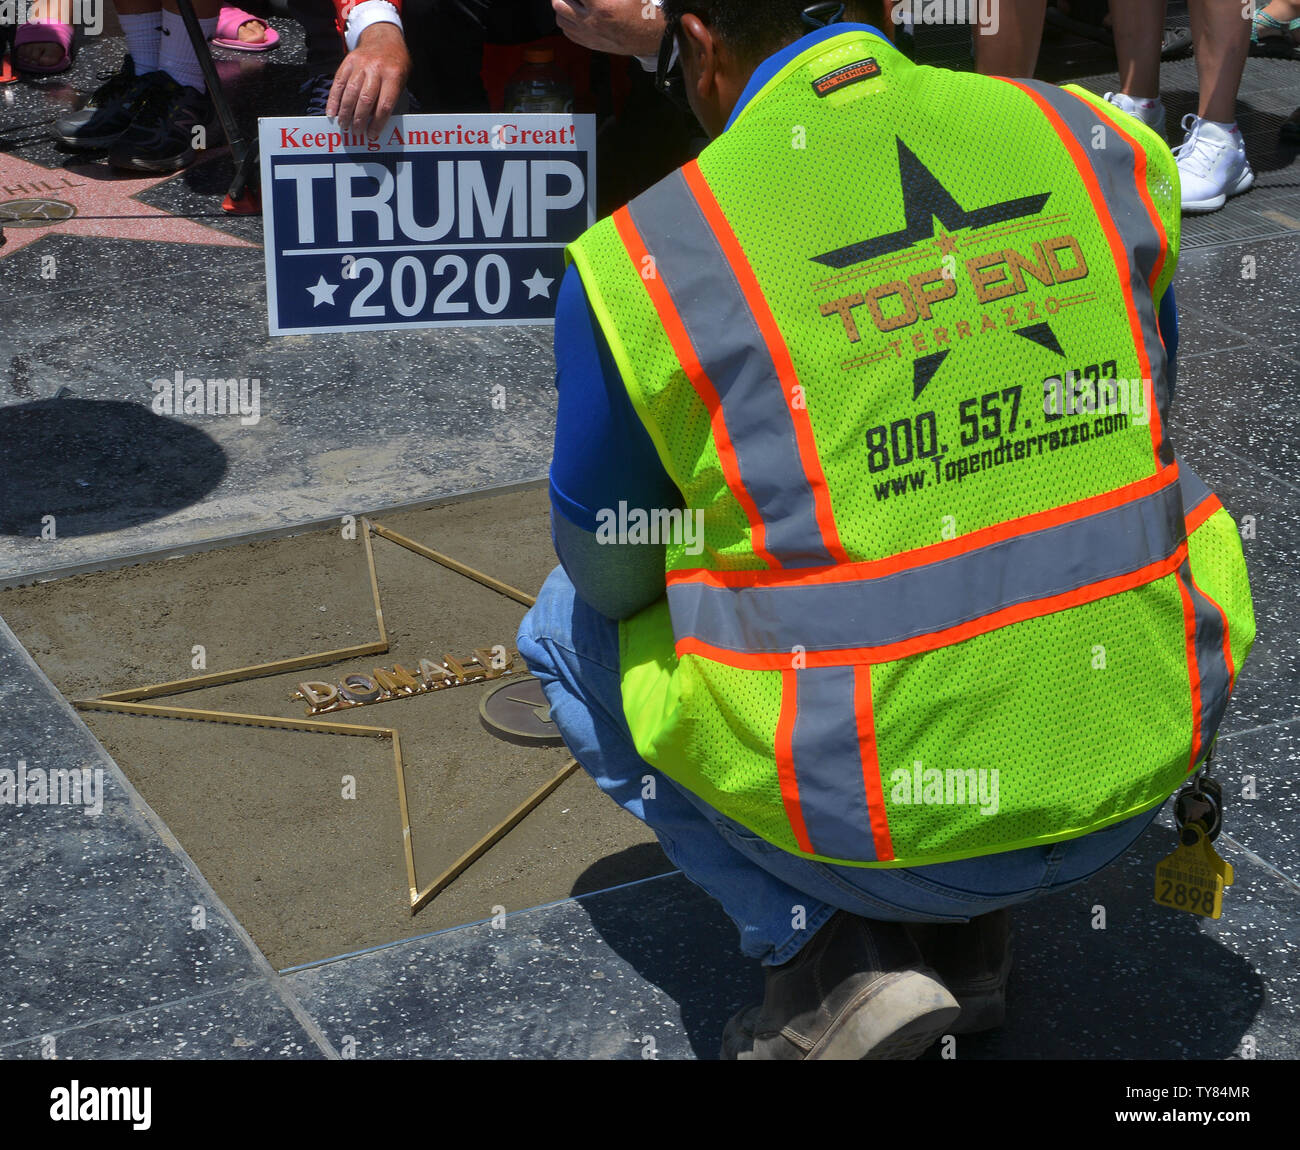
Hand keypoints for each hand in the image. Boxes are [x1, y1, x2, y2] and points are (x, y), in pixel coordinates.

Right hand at [328, 22, 411, 136]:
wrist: (383, 38)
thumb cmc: (395, 64)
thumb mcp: (402, 80)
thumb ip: (392, 98)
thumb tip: (377, 122)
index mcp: (393, 75)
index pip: (384, 105)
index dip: (377, 123)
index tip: (372, 134)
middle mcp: (376, 69)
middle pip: (365, 100)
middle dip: (359, 119)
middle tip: (356, 132)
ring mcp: (360, 64)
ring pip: (350, 92)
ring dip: (345, 112)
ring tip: (344, 125)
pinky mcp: (348, 62)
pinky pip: (339, 82)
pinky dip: (333, 99)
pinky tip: (331, 112)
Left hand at [552, 0, 664, 56]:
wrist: (650, 36)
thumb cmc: (641, 11)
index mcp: (601, 6)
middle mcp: (591, 22)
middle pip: (560, 3)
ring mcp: (588, 35)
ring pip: (560, 17)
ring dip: (562, 5)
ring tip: (570, 0)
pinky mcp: (590, 43)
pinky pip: (567, 32)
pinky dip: (566, 20)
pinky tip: (573, 13)